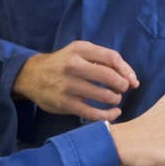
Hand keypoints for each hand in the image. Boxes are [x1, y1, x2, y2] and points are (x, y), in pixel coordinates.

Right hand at [12, 41, 138, 121]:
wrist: (31, 75)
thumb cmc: (63, 63)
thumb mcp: (79, 52)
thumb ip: (103, 60)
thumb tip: (131, 78)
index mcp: (79, 49)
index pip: (112, 58)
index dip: (127, 70)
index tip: (132, 80)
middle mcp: (73, 65)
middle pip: (109, 77)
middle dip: (122, 86)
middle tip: (122, 90)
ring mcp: (68, 85)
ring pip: (103, 96)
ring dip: (115, 99)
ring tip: (114, 99)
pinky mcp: (65, 103)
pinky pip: (92, 113)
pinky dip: (107, 115)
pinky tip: (113, 113)